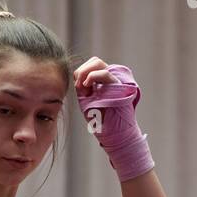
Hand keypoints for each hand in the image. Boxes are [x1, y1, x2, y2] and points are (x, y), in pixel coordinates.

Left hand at [73, 58, 154, 182]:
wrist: (115, 135)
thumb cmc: (102, 121)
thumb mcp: (87, 102)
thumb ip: (83, 89)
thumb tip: (77, 76)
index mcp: (103, 81)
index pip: (91, 66)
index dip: (81, 72)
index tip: (77, 87)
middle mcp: (111, 78)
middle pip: (95, 61)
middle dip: (82, 70)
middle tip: (78, 85)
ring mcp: (116, 81)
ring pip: (99, 64)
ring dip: (86, 72)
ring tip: (83, 86)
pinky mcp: (119, 87)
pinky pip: (106, 74)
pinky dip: (93, 77)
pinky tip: (87, 85)